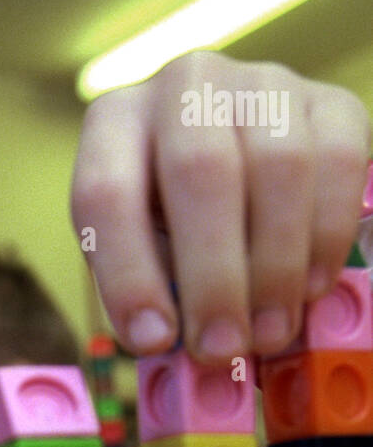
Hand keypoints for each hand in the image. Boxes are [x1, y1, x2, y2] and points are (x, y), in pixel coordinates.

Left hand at [70, 50, 370, 360]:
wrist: (244, 176)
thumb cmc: (178, 233)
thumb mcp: (146, 260)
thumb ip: (155, 301)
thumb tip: (187, 362)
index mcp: (115, 125)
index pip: (106, 191)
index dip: (128, 273)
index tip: (153, 339)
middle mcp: (184, 86)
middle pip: (200, 170)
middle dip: (213, 276)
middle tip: (222, 348)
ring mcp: (260, 84)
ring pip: (279, 166)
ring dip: (275, 267)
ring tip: (268, 333)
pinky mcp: (327, 101)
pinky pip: (339, 164)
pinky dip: (326, 237)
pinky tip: (311, 288)